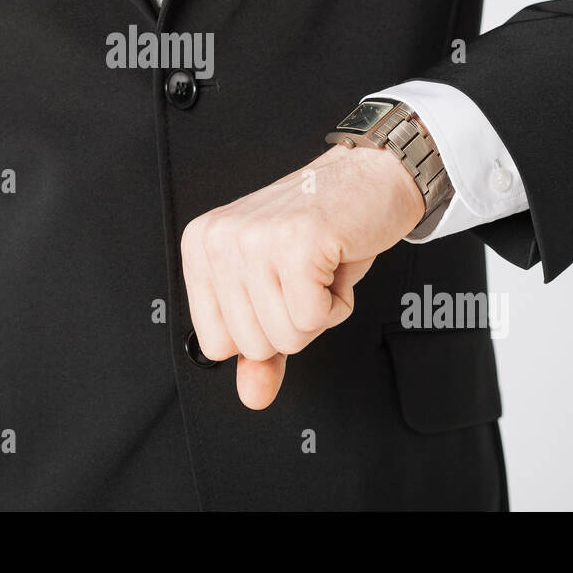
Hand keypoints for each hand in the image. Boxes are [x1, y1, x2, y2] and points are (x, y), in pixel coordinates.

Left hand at [179, 142, 425, 409]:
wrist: (370, 178)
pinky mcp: (295, 243)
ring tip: (319, 267)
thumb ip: (261, 348)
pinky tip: (335, 263)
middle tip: (305, 275)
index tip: (278, 291)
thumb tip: (252, 394)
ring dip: (318, 311)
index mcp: (202, 246)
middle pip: (252, 345)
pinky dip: (338, 302)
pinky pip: (314, 318)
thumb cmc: (324, 228)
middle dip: (293, 321)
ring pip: (285, 336)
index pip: (215, 343)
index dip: (260, 331)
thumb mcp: (279, 290)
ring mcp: (254, 240)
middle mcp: (219, 239)